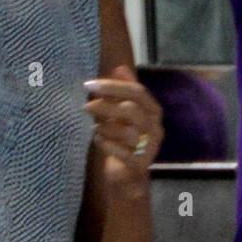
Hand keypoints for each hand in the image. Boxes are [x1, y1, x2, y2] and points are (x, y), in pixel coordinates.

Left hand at [84, 66, 163, 199]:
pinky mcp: (140, 165)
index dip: (112, 86)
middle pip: (131, 110)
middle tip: (86, 106)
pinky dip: (106, 144)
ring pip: (127, 132)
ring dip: (105, 127)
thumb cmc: (122, 137)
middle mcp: (156, 128)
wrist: (127, 174)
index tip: (89, 84)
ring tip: (94, 127)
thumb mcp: (121, 112)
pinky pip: (122, 152)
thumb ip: (121, 91)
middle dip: (106, 106)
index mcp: (153, 110)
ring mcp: (150, 148)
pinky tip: (97, 140)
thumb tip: (120, 68)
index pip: (137, 91)